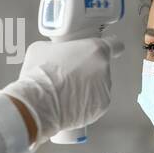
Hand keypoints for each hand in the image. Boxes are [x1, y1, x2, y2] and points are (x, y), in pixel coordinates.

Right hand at [2, 36, 120, 146]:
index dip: (111, 46)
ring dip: (86, 87)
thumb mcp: (45, 47)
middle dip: (88, 70)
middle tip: (69, 73)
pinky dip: (85, 102)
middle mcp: (104, 69)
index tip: (110, 49)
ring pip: (98, 86)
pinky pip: (95, 102)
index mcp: (95, 50)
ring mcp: (104, 89)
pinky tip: (68, 100)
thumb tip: (58, 52)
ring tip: (65, 89)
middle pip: (101, 67)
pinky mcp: (100, 107)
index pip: (115, 45)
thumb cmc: (41, 75)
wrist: (38, 103)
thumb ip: (60, 47)